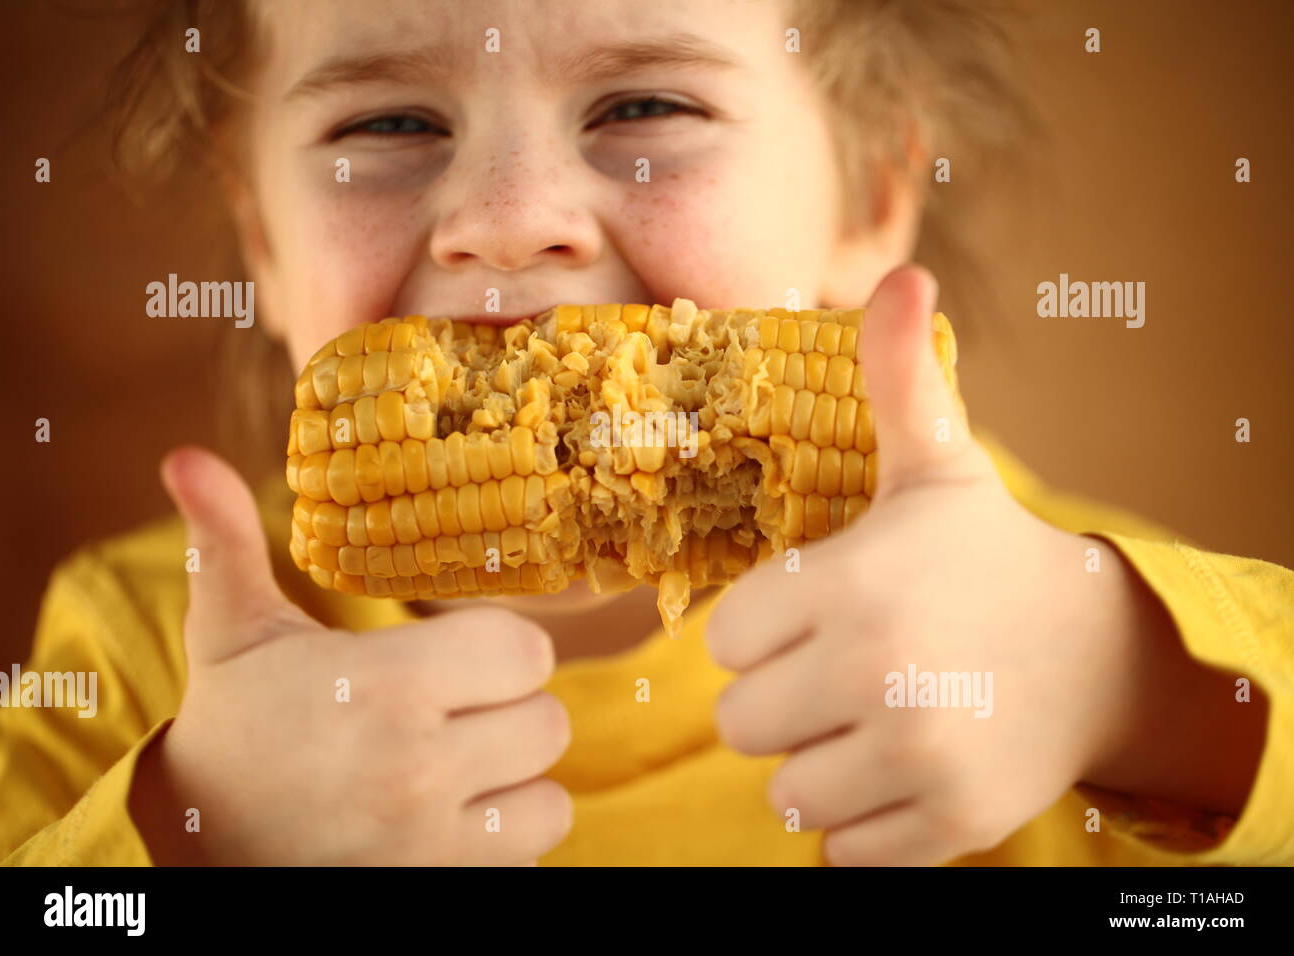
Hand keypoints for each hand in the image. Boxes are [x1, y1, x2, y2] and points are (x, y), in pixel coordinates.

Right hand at [130, 447, 571, 864]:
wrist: (193, 848)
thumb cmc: (231, 726)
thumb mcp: (231, 633)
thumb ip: (226, 543)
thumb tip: (185, 457)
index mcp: (386, 687)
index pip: (526, 650)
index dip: (499, 647)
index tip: (458, 654)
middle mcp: (419, 769)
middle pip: (548, 721)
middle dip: (509, 709)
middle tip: (456, 709)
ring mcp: (433, 843)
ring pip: (551, 796)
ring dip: (516, 778)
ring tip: (458, 764)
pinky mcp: (440, 886)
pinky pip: (528, 853)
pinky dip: (505, 836)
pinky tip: (452, 816)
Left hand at [706, 265, 1153, 864]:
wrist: (1097, 653)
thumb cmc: (987, 554)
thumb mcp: (935, 465)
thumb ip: (895, 378)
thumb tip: (902, 272)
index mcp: (854, 585)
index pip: (722, 644)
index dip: (761, 630)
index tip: (809, 616)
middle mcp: (880, 675)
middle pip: (741, 722)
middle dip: (778, 699)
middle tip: (837, 671)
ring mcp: (917, 759)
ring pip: (786, 791)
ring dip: (814, 761)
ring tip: (867, 719)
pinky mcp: (946, 825)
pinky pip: (842, 849)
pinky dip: (861, 820)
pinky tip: (899, 766)